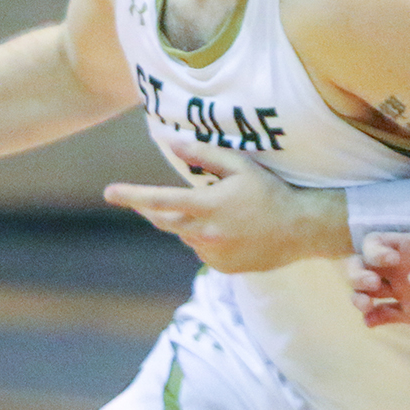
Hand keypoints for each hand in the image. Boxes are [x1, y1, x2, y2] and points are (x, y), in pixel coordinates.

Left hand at [102, 140, 347, 272]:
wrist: (300, 230)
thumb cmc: (269, 191)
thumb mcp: (239, 166)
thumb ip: (203, 153)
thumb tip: (170, 142)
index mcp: (207, 206)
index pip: (159, 200)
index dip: (131, 196)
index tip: (108, 192)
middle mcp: (205, 233)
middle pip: (163, 221)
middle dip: (149, 209)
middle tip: (140, 201)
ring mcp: (213, 254)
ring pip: (185, 235)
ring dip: (188, 222)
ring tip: (219, 212)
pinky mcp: (221, 267)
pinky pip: (202, 250)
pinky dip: (206, 238)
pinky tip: (231, 230)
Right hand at [347, 231, 409, 328]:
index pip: (375, 242)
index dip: (372, 251)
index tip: (390, 262)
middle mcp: (403, 268)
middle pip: (361, 266)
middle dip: (356, 275)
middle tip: (372, 286)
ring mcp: (407, 292)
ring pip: (368, 292)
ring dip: (359, 297)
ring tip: (367, 307)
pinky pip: (385, 316)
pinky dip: (373, 319)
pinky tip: (372, 323)